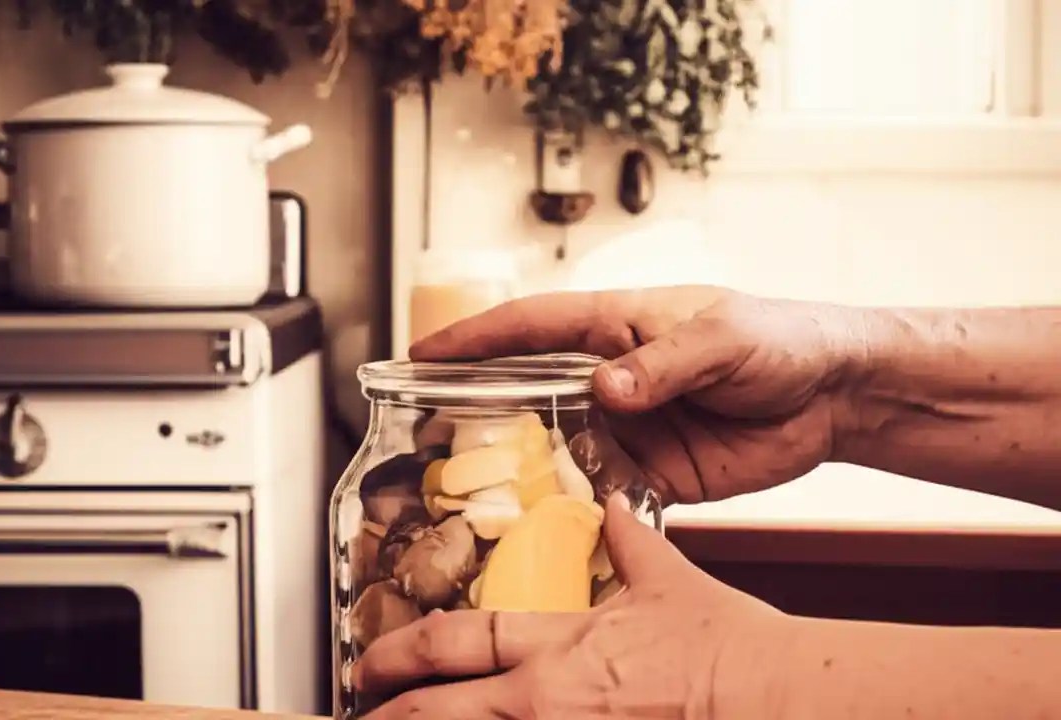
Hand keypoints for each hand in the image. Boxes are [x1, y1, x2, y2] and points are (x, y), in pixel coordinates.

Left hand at [353, 495, 791, 718]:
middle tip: (357, 713)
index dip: (399, 651)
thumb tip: (614, 508)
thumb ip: (630, 544)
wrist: (774, 697)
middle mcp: (543, 700)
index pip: (454, 641)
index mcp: (557, 644)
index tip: (368, 658)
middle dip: (385, 714)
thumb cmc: (728, 647)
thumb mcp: (670, 581)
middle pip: (435, 709)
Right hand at [410, 285, 860, 503]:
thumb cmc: (778, 340)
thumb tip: (606, 388)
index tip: (419, 352)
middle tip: (423, 436)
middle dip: (475, 411)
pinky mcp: (649, 476)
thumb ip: (664, 364)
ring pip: (553, 451)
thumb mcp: (723, 339)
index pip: (528, 328)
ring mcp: (625, 430)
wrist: (833, 396)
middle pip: (525, 393)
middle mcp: (608, 379)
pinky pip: (597, 497)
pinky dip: (569, 514)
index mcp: (615, 327)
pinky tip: (539, 533)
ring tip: (466, 496)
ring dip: (516, 472)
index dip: (471, 338)